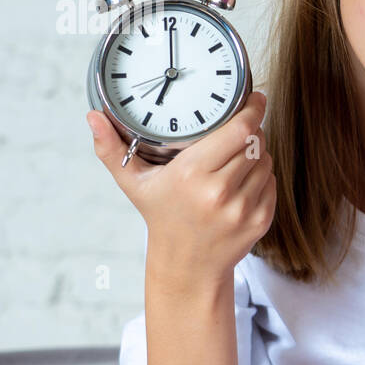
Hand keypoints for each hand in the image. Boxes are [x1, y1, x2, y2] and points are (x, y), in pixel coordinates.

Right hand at [87, 90, 274, 281]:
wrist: (187, 265)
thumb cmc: (162, 216)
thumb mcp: (134, 183)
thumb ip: (112, 149)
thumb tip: (92, 116)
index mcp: (191, 175)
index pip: (238, 130)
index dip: (252, 110)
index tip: (255, 98)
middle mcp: (219, 192)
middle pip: (255, 141)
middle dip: (251, 130)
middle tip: (239, 129)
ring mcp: (242, 208)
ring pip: (265, 160)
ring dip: (256, 153)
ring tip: (234, 159)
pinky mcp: (260, 220)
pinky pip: (271, 181)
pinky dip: (261, 176)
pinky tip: (241, 182)